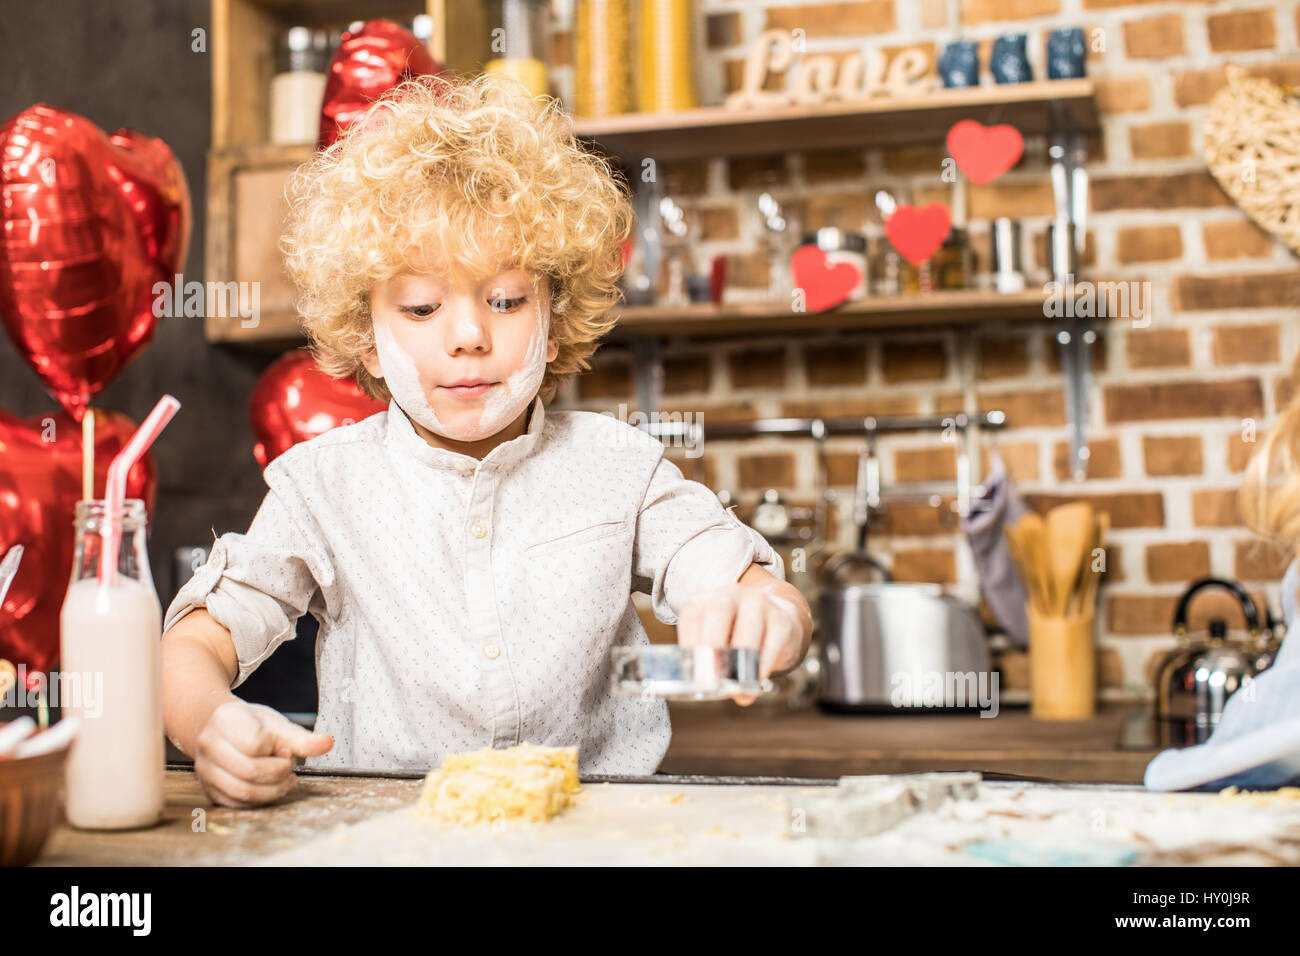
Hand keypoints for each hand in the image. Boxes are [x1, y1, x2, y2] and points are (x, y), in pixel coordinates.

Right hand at [194, 700, 333, 807]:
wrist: (223, 729)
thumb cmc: (253, 724)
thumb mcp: (277, 724)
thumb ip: (301, 737)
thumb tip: (328, 743)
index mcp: (225, 719)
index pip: (255, 743)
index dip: (277, 749)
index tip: (285, 747)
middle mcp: (209, 744)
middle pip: (250, 770)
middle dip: (279, 772)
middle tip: (289, 765)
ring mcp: (205, 769)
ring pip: (243, 791)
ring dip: (273, 790)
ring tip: (285, 778)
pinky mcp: (209, 789)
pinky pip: (237, 803)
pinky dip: (261, 799)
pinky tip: (271, 788)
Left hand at [676, 580, 810, 706]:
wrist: (778, 619)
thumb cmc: (738, 634)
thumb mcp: (718, 637)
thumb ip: (708, 657)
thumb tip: (708, 688)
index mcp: (708, 599)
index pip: (692, 614)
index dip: (688, 641)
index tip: (689, 668)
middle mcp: (731, 595)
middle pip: (717, 615)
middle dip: (712, 647)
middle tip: (709, 676)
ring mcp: (758, 604)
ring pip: (747, 629)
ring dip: (739, 659)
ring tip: (734, 686)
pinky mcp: (781, 620)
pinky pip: (771, 645)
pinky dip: (761, 666)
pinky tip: (755, 681)